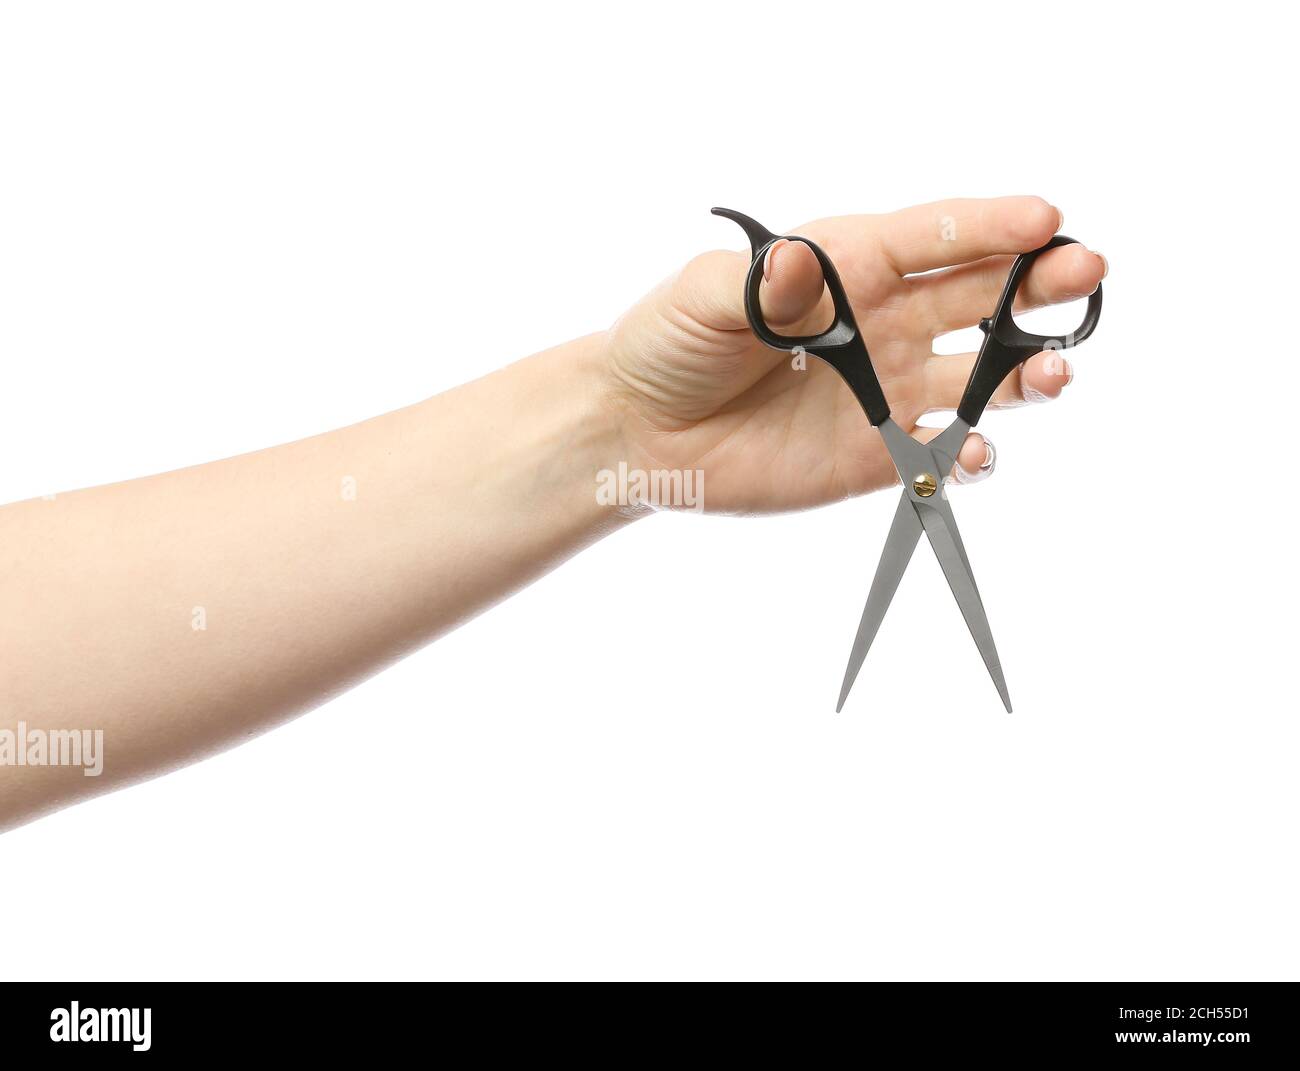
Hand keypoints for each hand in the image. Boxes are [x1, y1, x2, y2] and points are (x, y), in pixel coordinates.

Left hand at [602, 197, 1106, 513]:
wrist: (639, 432)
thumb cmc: (666, 343)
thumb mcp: (703, 299)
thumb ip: (759, 284)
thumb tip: (800, 267)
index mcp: (847, 267)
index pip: (934, 237)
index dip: (990, 227)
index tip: (1046, 219)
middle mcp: (881, 323)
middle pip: (979, 296)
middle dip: (1038, 283)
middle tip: (1085, 273)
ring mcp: (884, 390)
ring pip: (980, 375)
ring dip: (1026, 372)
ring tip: (1054, 374)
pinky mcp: (873, 455)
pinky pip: (940, 453)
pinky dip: (971, 455)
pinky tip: (978, 454)